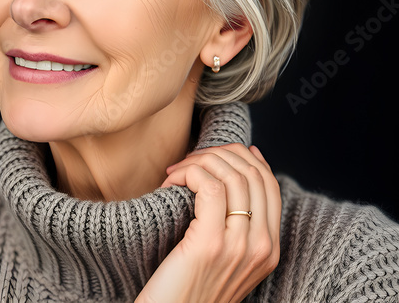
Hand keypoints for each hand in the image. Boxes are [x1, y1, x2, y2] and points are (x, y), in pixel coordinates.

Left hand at [136, 143, 280, 302]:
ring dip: (198, 162)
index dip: (247, 159)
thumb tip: (226, 181)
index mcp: (269, 250)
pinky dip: (186, 174)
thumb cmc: (186, 288)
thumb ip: (234, 228)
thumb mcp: (223, 259)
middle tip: (188, 161)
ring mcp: (240, 247)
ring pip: (232, 176)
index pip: (270, 186)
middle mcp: (262, 248)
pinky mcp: (210, 244)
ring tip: (175, 173)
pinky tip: (169, 183)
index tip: (220, 151)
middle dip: (218, 155)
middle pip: (253, 175)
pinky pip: (208, 187)